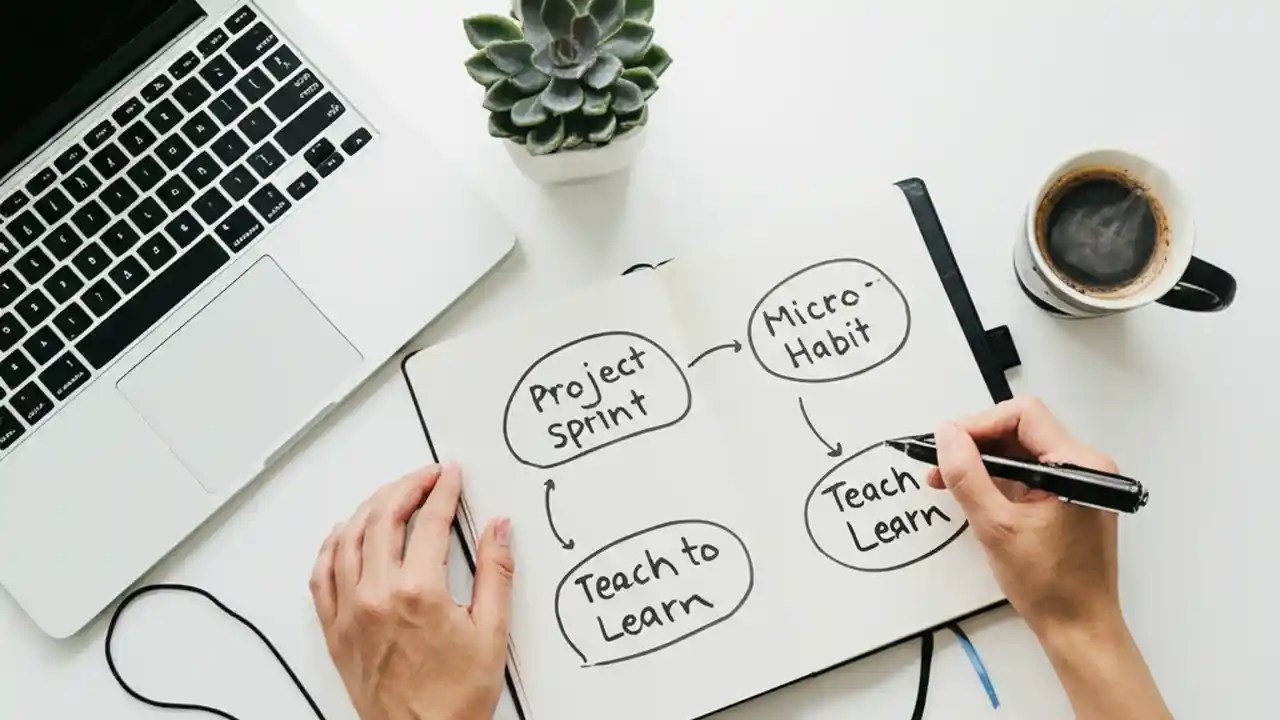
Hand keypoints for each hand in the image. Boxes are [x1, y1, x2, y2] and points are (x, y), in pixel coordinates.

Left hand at [310, 464, 513, 719]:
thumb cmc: (453, 700)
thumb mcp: (491, 633)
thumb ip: (495, 573)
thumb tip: (498, 530)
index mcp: (418, 592)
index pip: (429, 521)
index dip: (442, 490)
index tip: (449, 476)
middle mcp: (376, 596)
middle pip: (383, 518)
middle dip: (406, 487)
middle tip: (425, 477)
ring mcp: (350, 612)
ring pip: (347, 538)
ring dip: (369, 508)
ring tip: (390, 496)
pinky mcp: (335, 629)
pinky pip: (321, 574)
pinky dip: (331, 545)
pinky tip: (343, 534)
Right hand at [926, 397, 1119, 635]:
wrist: (1079, 627)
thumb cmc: (1052, 586)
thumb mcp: (996, 527)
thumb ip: (967, 475)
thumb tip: (947, 436)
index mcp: (1079, 466)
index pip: (1023, 415)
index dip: (979, 424)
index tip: (948, 443)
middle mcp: (1086, 467)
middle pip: (1021, 430)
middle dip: (976, 443)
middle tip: (941, 462)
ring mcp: (1079, 482)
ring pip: (1022, 451)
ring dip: (983, 461)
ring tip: (948, 479)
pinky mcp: (1069, 497)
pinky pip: (1029, 472)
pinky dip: (998, 478)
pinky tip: (973, 492)